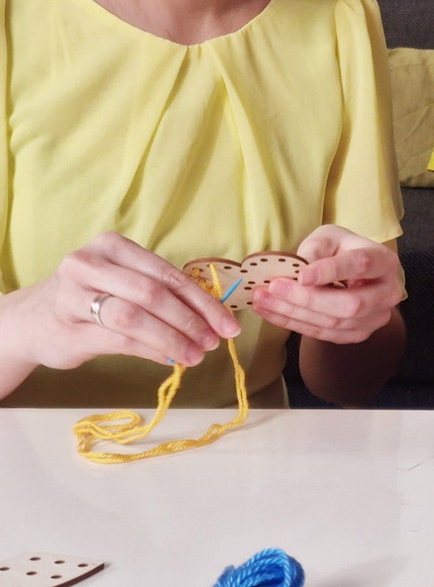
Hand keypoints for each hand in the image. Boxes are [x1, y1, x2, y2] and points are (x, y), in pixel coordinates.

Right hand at [8, 231, 240, 372]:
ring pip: (136, 317)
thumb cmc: (89, 297)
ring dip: (173, 339)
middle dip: (191, 320)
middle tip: (214, 342)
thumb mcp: (124, 282)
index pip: (168, 274)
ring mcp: (74, 295)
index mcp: (113, 246)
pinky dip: (151, 350)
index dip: (203, 301)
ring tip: (196, 355)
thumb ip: (161, 291)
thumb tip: (212, 317)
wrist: (33, 320)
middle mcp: (91, 264)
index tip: (228, 324)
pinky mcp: (68, 328)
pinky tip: (169, 358)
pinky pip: (120, 340)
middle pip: (154, 293)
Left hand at [251, 225, 402, 343]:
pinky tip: (272, 312)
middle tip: (273, 288)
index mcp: (384, 261)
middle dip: (307, 299)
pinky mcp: (358, 334)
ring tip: (263, 300)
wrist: (357, 274)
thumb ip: (317, 248)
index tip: (301, 275)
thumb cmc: (343, 250)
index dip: (331, 271)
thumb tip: (296, 271)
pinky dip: (295, 324)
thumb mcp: (331, 237)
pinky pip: (324, 335)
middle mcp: (387, 293)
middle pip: (350, 304)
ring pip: (334, 323)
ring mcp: (375, 318)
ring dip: (294, 313)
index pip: (361, 265)